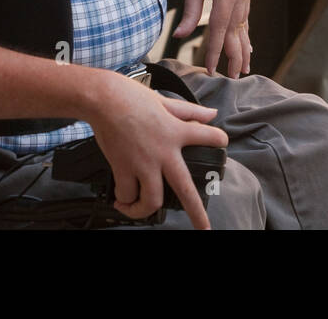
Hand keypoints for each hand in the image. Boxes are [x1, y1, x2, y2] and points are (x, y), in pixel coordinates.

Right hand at [88, 73, 227, 228]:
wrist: (103, 99)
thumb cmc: (132, 97)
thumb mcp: (165, 101)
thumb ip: (189, 111)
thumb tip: (212, 114)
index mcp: (177, 132)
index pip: (208, 136)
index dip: (217, 140)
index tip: (223, 143)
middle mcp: (164, 153)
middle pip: (185, 190)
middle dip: (197, 213)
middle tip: (204, 229)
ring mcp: (144, 163)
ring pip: (152, 201)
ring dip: (144, 211)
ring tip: (139, 210)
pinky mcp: (124, 168)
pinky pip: (127, 194)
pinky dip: (124, 200)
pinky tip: (121, 198)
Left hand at [174, 0, 252, 78]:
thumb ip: (190, 12)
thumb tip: (179, 36)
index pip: (220, 30)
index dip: (216, 52)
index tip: (212, 69)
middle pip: (238, 32)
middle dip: (236, 56)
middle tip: (233, 77)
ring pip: (244, 26)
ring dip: (243, 47)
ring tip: (243, 67)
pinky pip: (247, 16)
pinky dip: (246, 32)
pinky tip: (247, 45)